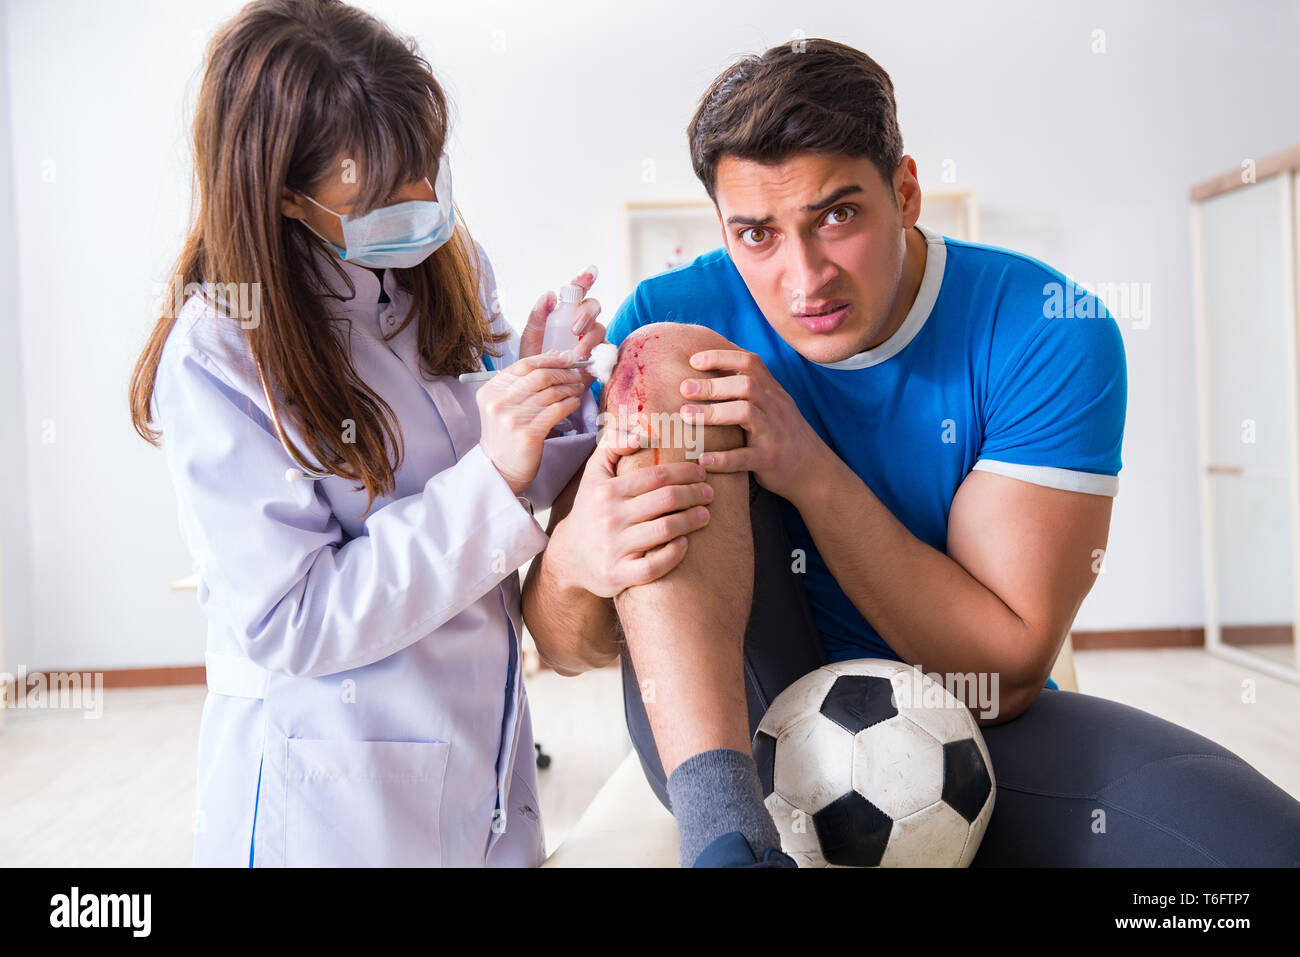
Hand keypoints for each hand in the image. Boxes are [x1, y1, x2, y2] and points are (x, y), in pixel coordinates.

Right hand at [477, 352, 587, 494]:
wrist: (499, 468)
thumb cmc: (507, 434)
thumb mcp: (506, 404)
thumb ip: (525, 380)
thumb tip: (556, 355)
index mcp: (491, 390)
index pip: (524, 364)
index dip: (550, 359)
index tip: (568, 358)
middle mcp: (499, 402)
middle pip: (540, 376)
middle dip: (564, 373)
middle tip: (577, 375)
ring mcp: (513, 418)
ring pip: (552, 392)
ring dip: (570, 388)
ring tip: (578, 388)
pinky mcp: (528, 433)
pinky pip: (557, 410)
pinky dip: (570, 403)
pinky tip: (574, 403)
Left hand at [519, 266, 606, 388]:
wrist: (540, 388)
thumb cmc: (534, 360)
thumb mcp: (530, 337)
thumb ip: (537, 315)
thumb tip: (550, 294)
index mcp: (565, 313)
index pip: (578, 291)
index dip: (586, 279)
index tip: (590, 272)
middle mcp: (582, 323)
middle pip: (594, 307)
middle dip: (586, 314)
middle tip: (574, 328)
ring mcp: (593, 341)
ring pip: (600, 329)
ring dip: (590, 339)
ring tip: (576, 353)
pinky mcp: (600, 359)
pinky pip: (607, 352)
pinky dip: (600, 355)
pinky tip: (589, 362)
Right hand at [549, 424, 714, 597]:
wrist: (570, 557)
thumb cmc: (591, 510)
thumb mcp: (593, 473)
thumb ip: (612, 444)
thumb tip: (640, 432)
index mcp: (607, 490)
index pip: (657, 475)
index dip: (686, 472)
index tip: (702, 472)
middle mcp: (609, 517)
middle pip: (666, 499)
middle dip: (695, 494)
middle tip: (710, 493)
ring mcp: (613, 548)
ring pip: (665, 530)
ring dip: (692, 520)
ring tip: (706, 515)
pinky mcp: (617, 575)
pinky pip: (654, 566)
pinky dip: (674, 554)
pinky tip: (685, 543)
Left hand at [678, 349, 829, 501]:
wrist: (814, 469)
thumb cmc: (782, 434)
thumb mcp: (771, 405)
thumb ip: (749, 389)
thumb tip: (711, 370)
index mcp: (772, 391)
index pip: (749, 362)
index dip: (721, 356)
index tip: (694, 360)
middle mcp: (774, 407)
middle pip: (745, 384)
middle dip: (712, 384)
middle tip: (683, 388)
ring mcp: (773, 433)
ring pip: (745, 413)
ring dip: (713, 413)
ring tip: (685, 416)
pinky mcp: (770, 460)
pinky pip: (745, 457)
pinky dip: (723, 458)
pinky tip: (702, 459)